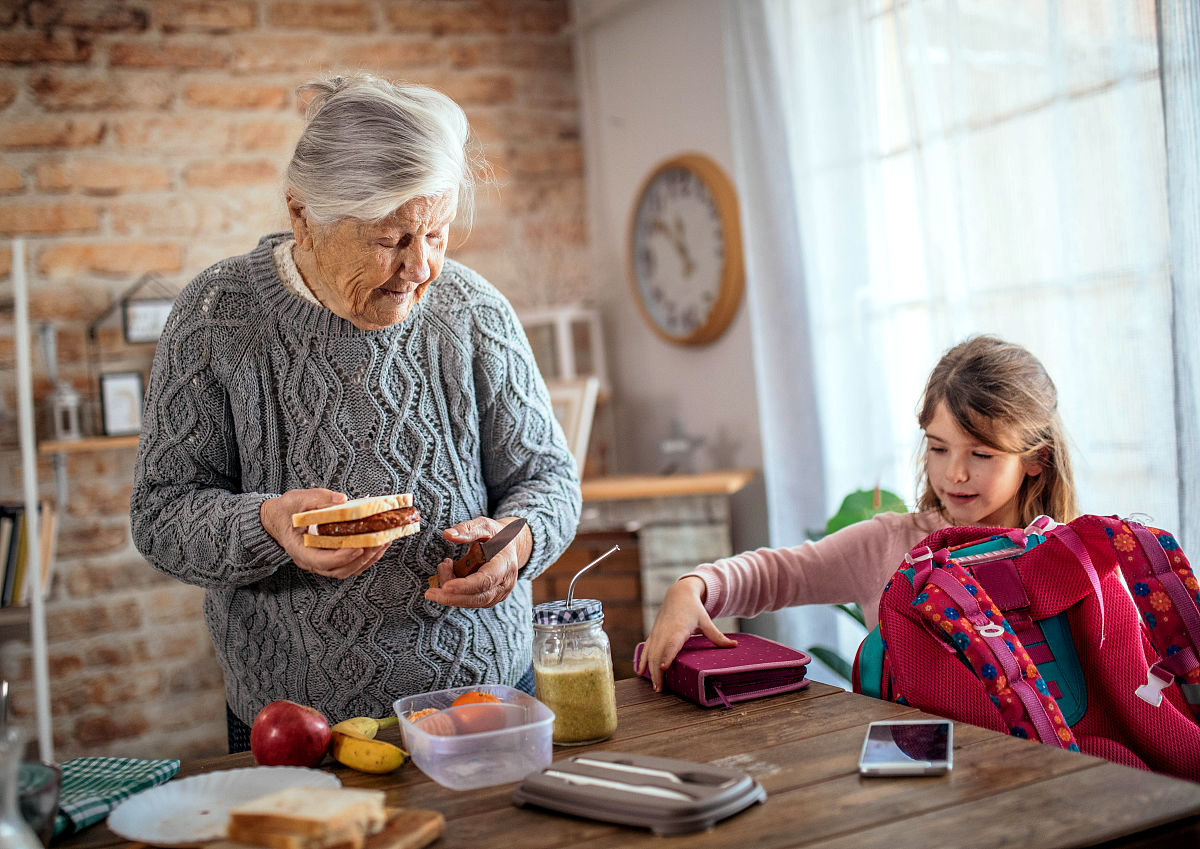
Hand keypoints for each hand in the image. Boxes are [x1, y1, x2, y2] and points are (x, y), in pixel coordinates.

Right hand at [261, 488, 390, 579]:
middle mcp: (309, 561)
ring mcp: (320, 563)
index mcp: (298, 549)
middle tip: (379, 541)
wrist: (278, 519)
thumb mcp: (297, 499)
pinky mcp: (329, 559)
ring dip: (367, 559)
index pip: (321, 561)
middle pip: (338, 569)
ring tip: (383, 542)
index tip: (359, 546)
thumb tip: (341, 499)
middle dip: (361, 558)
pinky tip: (378, 545)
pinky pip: (349, 565)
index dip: (341, 557)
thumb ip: (318, 498)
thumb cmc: (286, 510)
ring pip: (346, 570)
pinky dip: (365, 558)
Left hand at [424, 516, 530, 608]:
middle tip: (429, 593)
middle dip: (452, 597)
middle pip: (478, 597)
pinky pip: (471, 600)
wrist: (509, 545)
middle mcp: (505, 583)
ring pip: (472, 601)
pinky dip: (456, 592)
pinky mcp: (491, 597)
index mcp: (505, 564)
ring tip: (444, 567)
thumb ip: (467, 529)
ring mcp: (499, 593)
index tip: (445, 587)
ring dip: (452, 591)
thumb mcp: (484, 525)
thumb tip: (447, 534)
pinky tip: (450, 574)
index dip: (465, 586)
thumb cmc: (496, 534)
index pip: (486, 580)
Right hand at [635, 576, 736, 690]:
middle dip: (658, 672)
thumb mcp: (706, 620)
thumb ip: (717, 636)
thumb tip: (734, 646)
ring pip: (650, 653)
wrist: (678, 594)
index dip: (667, 655)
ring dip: (650, 670)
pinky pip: (646, 649)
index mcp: (679, 629)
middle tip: (661, 689)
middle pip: (658, 654)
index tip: (663, 667)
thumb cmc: (693, 608)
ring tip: (655, 686)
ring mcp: (657, 633)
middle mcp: (665, 632)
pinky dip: (642, 660)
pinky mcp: (653, 634)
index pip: (671, 644)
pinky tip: (640, 672)